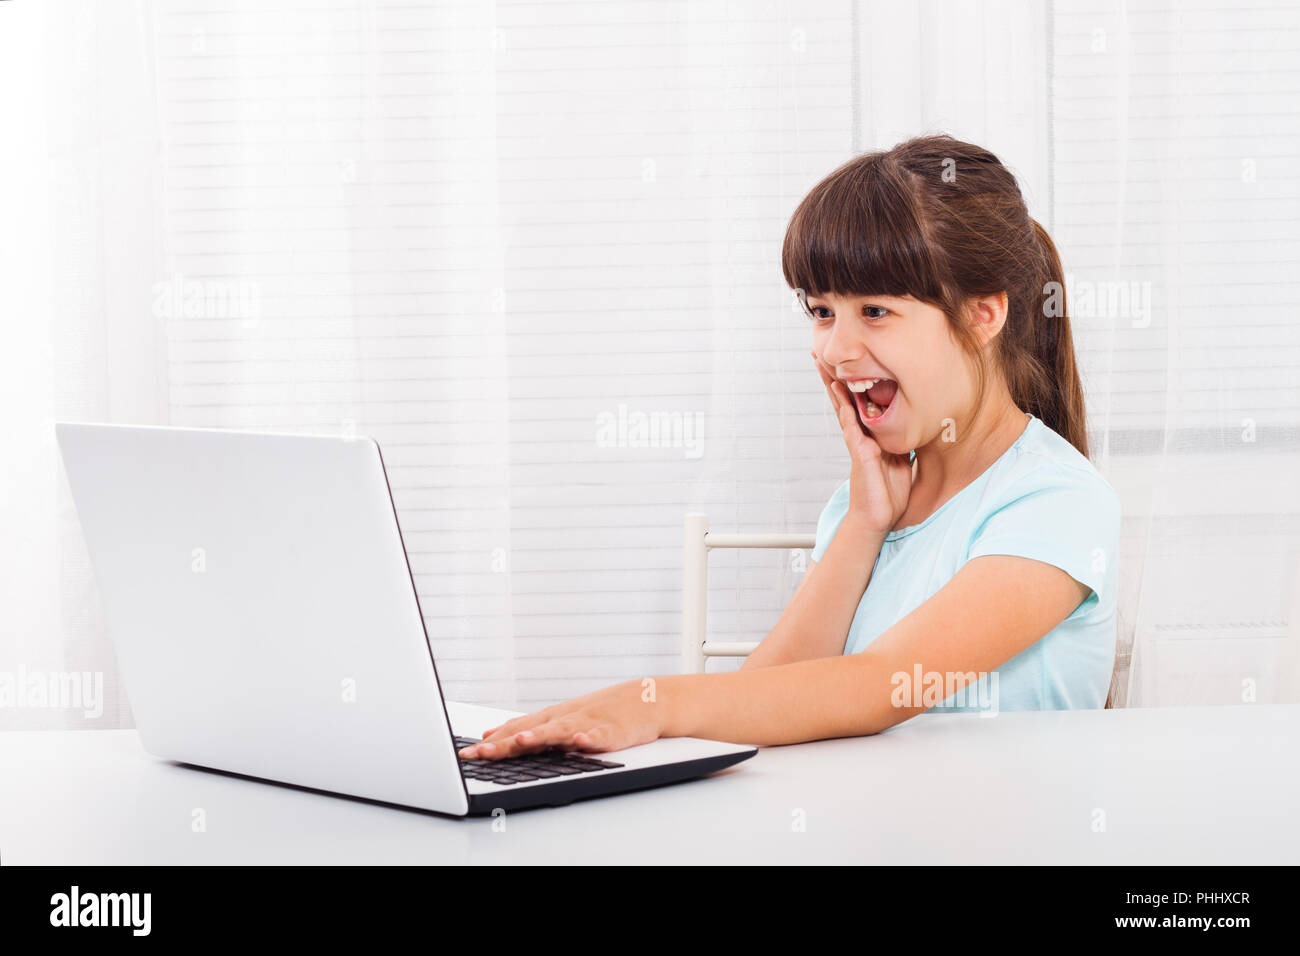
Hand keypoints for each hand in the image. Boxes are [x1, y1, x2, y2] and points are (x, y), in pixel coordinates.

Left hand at [457, 679, 664, 759]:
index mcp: (550, 718)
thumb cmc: (600, 712)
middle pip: (529, 731)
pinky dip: (588, 737)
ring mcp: (586, 722)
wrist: (645, 701)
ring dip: (540, 735)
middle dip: (503, 743)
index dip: (489, 743)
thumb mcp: (560, 719)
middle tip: (479, 752)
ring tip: (521, 741)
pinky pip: (598, 735)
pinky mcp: (611, 730)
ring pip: (559, 730)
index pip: (513, 731)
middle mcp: (563, 718)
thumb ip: (527, 729)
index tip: (464, 754)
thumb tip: (490, 735)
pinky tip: (579, 740)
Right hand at [811, 350, 913, 536]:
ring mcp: (857, 443)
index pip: (856, 404)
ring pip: (842, 407)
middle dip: (832, 377)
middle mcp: (859, 436)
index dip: (848, 383)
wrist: (877, 518)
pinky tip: (839, 394)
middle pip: (842, 400)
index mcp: (869, 436)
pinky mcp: (860, 453)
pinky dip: (845, 408)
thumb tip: (908, 427)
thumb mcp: (900, 460)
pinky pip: (851, 426)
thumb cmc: (887, 494)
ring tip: (822, 365)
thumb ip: (899, 442)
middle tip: (819, 355)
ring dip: (832, 385)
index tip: (842, 363)